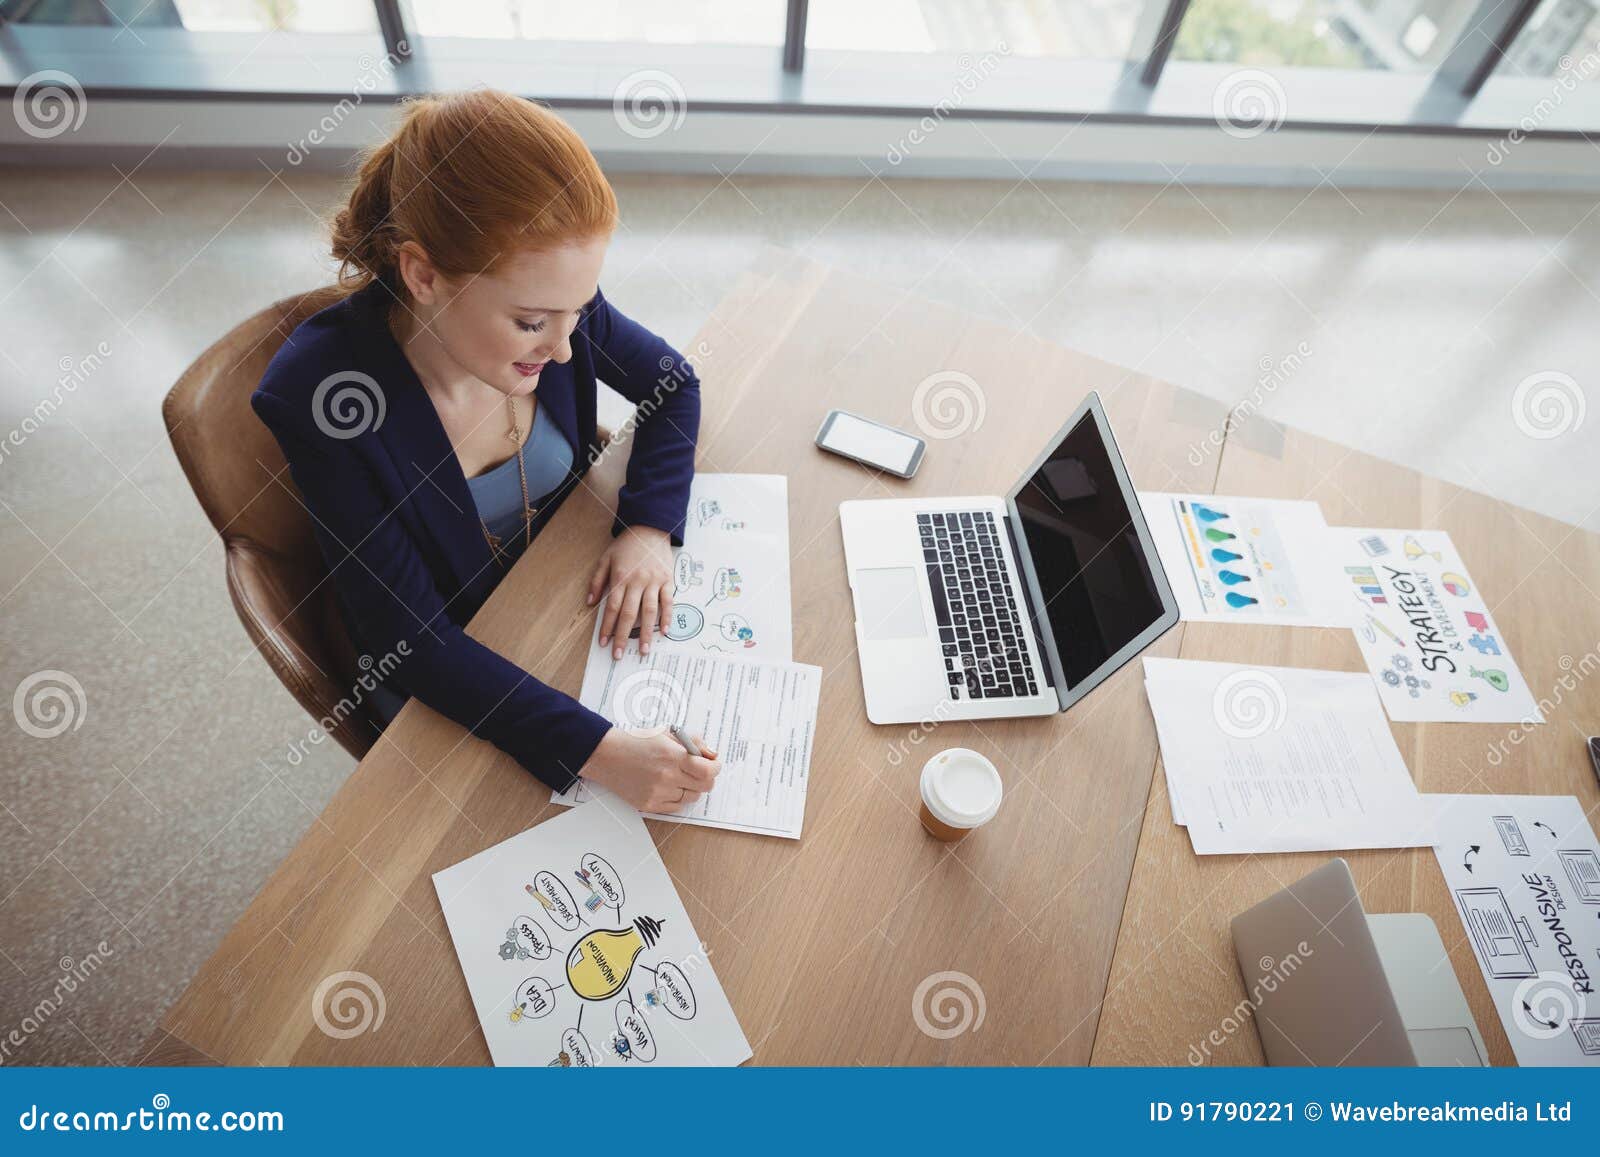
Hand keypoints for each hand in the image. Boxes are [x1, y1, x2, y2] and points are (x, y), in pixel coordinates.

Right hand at [578, 728, 720, 811]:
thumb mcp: (668, 733)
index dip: (715, 768)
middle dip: (707, 778)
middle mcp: (667, 776)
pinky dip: (678, 798)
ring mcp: (658, 793)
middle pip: (704, 787)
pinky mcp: (650, 805)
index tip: (714, 765)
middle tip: (701, 772)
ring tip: (680, 777)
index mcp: (673, 755)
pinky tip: (669, 786)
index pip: (708, 770)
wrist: (607, 755)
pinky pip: (676, 807)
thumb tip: (713, 755)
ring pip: (691, 798)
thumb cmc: (637, 742)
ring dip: (692, 788)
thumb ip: (695, 743)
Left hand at [587, 526, 673, 659]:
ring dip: (646, 633)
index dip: (607, 627)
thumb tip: (590, 603)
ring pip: (649, 611)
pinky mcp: (668, 580)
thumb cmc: (626, 545)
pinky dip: (667, 617)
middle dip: (623, 636)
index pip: (612, 607)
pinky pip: (668, 602)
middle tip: (619, 654)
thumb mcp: (605, 559)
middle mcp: (637, 581)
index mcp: (620, 578)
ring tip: (644, 650)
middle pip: (629, 614)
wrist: (650, 527)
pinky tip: (664, 631)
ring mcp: (654, 582)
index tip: (604, 643)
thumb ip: (597, 581)